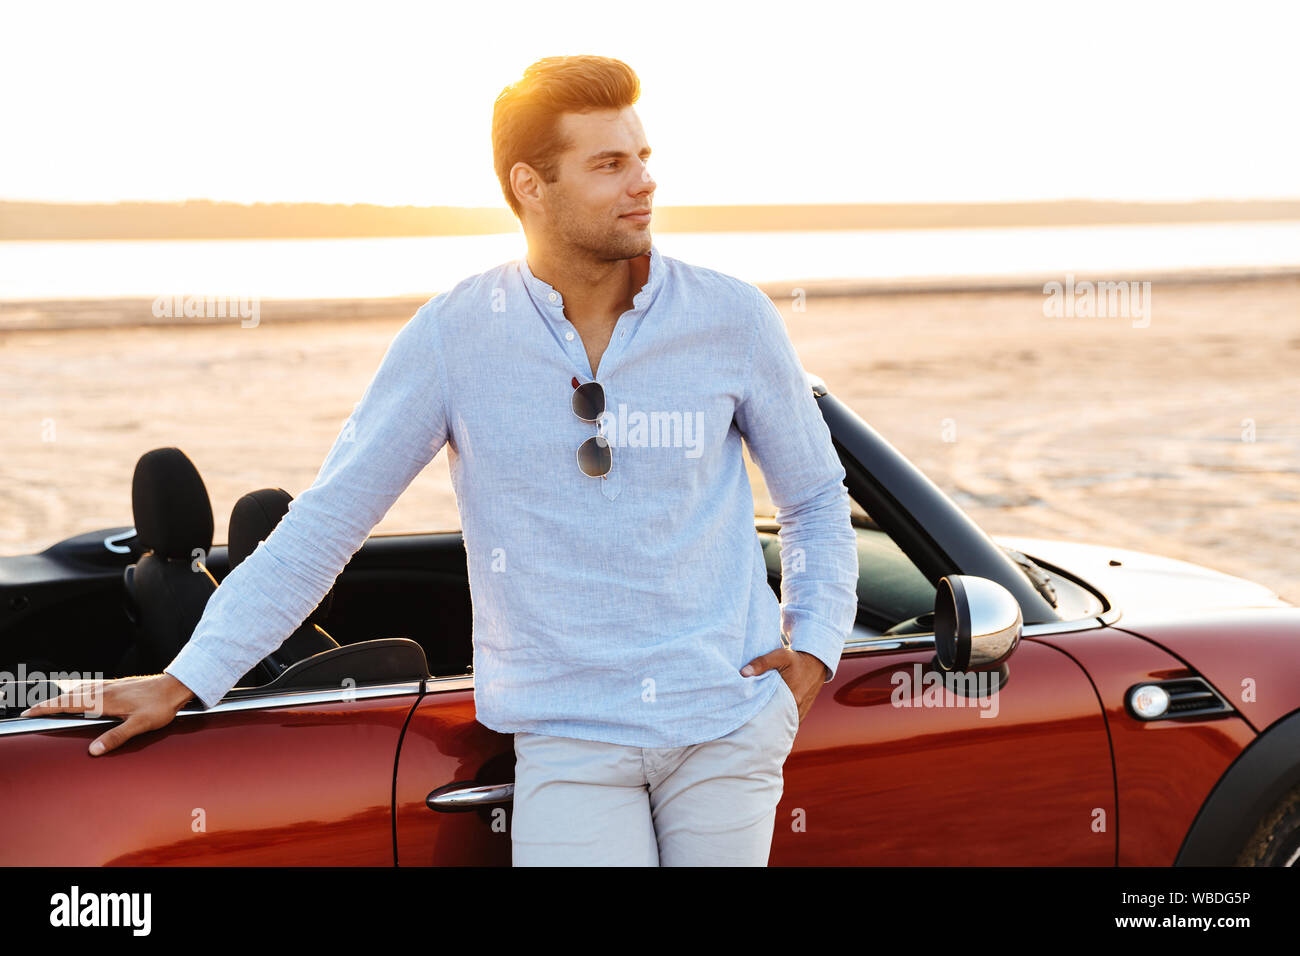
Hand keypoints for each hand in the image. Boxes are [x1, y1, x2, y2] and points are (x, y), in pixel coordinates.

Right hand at [19, 673, 195, 755]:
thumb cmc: (160, 706)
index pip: (69, 703)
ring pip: (80, 690)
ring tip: (50, 704)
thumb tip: (94, 751)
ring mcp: (112, 686)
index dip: (48, 708)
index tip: (30, 712)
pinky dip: (77, 693)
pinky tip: (80, 697)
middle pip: (70, 695)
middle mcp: (105, 690)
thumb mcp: (139, 725)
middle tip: (32, 710)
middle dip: (49, 703)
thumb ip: (116, 737)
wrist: (176, 686)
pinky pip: (91, 688)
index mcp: (105, 700)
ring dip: (62, 697)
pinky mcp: (119, 685)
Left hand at [740, 647, 825, 723]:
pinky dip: (780, 722)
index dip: (756, 715)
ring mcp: (800, 712)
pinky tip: (769, 721)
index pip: (769, 713)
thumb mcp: (780, 656)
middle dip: (762, 722)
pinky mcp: (802, 712)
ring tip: (756, 723)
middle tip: (747, 722)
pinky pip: (789, 723)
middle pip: (775, 720)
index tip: (744, 715)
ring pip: (782, 723)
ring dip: (771, 723)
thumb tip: (743, 673)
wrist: (816, 663)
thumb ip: (761, 663)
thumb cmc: (797, 659)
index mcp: (792, 697)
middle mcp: (797, 707)